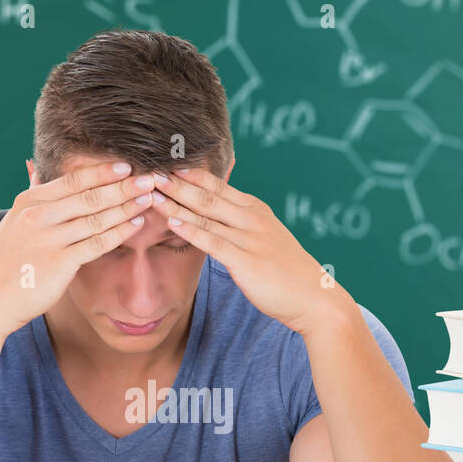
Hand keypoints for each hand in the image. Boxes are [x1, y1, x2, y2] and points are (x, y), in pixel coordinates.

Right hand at [0, 161, 157, 336]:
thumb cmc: (7, 263)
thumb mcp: (12, 223)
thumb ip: (31, 198)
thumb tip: (35, 170)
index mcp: (29, 201)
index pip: (73, 181)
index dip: (102, 172)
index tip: (126, 164)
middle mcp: (38, 216)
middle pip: (89, 196)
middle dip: (123, 186)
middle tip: (149, 177)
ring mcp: (48, 239)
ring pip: (97, 218)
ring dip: (126, 206)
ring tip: (149, 198)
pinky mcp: (60, 263)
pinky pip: (97, 243)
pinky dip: (119, 232)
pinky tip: (135, 224)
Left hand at [150, 167, 344, 334]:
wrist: (313, 298)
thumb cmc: (286, 272)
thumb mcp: (264, 238)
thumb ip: (241, 225)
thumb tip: (216, 218)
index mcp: (254, 209)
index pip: (217, 185)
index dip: (189, 174)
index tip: (164, 163)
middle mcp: (251, 217)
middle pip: (207, 194)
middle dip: (176, 182)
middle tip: (148, 169)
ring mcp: (249, 237)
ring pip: (205, 214)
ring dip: (175, 201)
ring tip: (150, 190)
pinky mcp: (245, 260)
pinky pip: (212, 241)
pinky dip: (189, 229)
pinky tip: (171, 220)